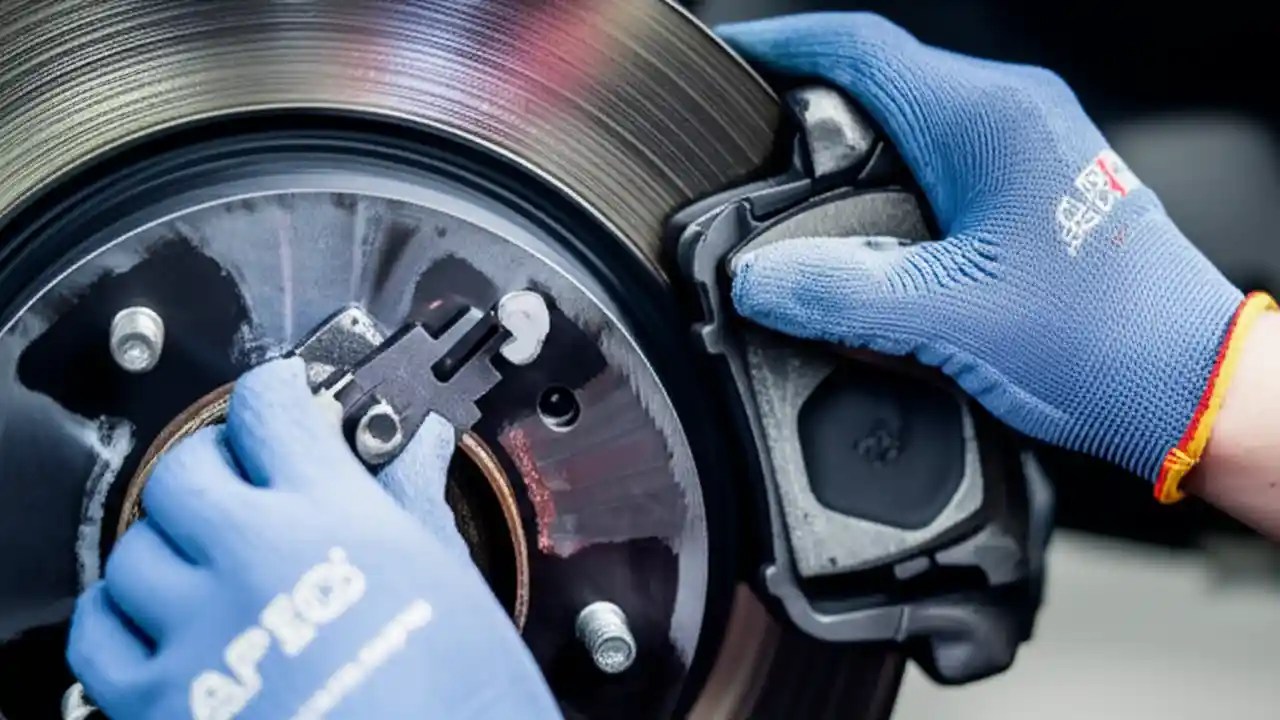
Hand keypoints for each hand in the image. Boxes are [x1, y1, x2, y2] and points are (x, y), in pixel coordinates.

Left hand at [66, 358, 560, 719]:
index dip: (274, 390)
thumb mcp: (457, 594)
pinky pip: (98, 633)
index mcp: (337, 522)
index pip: (271, 410)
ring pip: (134, 545)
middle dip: (217, 462)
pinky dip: (120, 612)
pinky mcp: (159, 703)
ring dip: (170, 540)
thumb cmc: (460, 706)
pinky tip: (160, 615)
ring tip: (212, 557)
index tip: (280, 396)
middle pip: (187, 467)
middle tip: (250, 481)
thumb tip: (416, 449)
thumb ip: (418, 509)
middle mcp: (254, 562)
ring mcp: (199, 633)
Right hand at [718, 13, 1275, 501]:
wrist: (1186, 385)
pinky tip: (862, 225)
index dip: (780, 46)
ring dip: (848, 142)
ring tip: (789, 182)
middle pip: (881, 77)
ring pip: (910, 119)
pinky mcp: (1033, 185)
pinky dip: (887, 178)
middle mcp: (1013, 115)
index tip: (729, 59)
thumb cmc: (1104, 343)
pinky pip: (940, 157)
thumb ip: (837, 295)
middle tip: (745, 140)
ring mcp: (1028, 146)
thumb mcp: (948, 320)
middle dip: (804, 102)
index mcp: (989, 121)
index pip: (859, 48)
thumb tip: (757, 279)